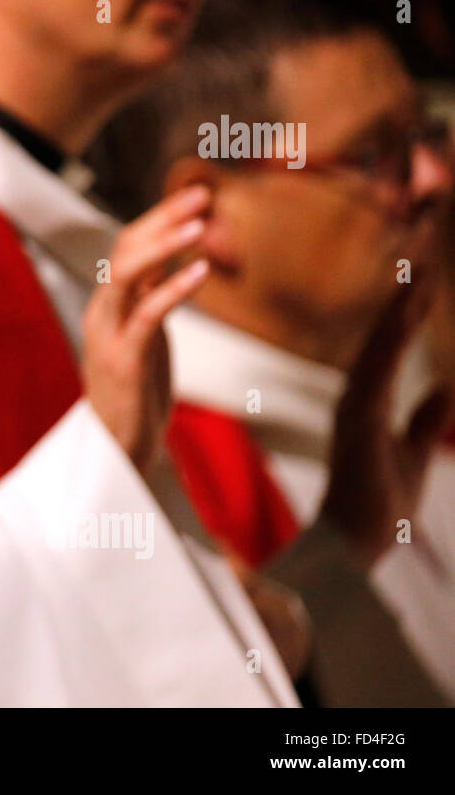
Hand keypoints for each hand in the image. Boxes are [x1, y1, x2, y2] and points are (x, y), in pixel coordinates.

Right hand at [82, 185, 211, 474]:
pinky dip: (174, 288)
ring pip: (129, 273)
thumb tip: (181, 260)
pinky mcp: (124, 358)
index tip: (197, 193)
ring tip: (202, 224)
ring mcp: (109, 333)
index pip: (127, 244)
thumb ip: (154, 297)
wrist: (119, 446)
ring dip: (166, 244)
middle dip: (163, 217)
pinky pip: (148, 313)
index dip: (160, 216)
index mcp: (108, 302)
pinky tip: (202, 270)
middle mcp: (102, 310)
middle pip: (126, 247)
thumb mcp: (147, 335)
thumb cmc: (137, 390)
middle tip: (202, 193)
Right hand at [324, 274, 450, 565]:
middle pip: (385, 333)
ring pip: (381, 341)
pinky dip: (392, 332)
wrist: (351, 548)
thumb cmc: (376, 508)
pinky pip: (378, 364)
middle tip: (423, 247)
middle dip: (406, 293)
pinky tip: (408, 304)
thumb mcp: (412, 454)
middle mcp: (356, 396)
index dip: (408, 309)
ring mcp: (353, 404)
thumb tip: (443, 389)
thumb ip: (424, 420)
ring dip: (401, 303)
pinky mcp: (358, 416)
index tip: (424, 271)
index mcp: (367, 402)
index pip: (391, 344)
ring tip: (420, 264)